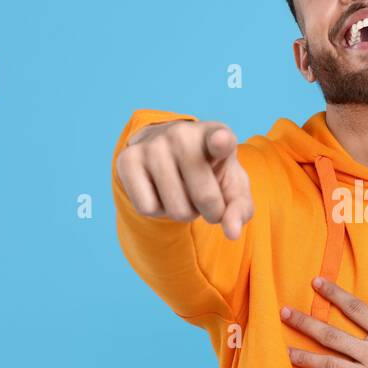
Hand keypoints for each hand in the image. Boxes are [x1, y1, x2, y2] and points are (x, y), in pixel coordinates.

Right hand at [116, 119, 253, 239]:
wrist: (170, 152)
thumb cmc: (209, 171)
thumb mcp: (232, 186)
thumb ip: (239, 209)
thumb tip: (232, 233)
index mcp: (217, 134)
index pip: (220, 138)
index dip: (221, 142)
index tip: (221, 141)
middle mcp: (183, 134)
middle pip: (205, 198)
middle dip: (211, 212)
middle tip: (206, 199)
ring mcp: (153, 145)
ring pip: (175, 209)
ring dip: (184, 213)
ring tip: (183, 192)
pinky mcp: (127, 159)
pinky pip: (147, 208)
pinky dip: (158, 211)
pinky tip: (161, 192)